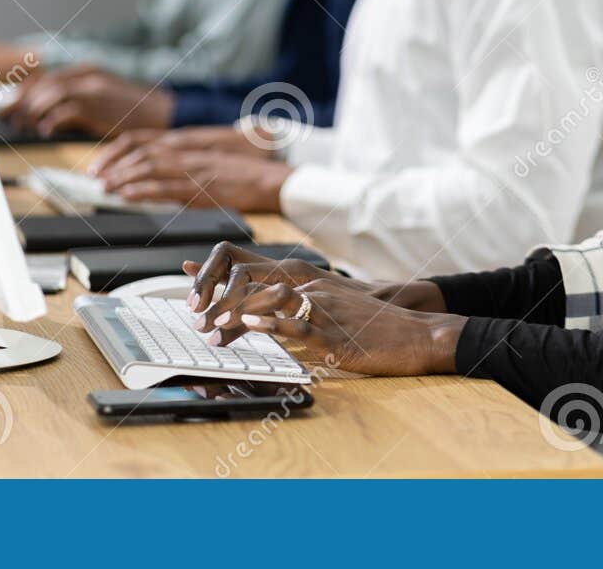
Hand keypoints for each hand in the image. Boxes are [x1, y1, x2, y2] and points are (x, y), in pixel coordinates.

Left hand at [0, 65, 172, 136]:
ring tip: (24, 126)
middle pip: (43, 84)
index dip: (24, 90)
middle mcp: (87, 76)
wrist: (161, 112)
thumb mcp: (103, 95)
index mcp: (87, 70)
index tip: (9, 104)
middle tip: (9, 117)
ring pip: (51, 95)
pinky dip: (51, 121)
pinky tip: (45, 131)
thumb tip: (47, 112)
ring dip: (33, 111)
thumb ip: (79, 97)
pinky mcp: (98, 107)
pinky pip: (66, 112)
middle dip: (21, 101)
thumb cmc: (131, 109)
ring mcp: (93, 90)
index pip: (45, 76)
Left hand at [97, 146, 291, 211]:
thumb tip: (157, 184)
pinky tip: (126, 195)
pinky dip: (142, 191)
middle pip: (140, 152)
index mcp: (186, 145)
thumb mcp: (207, 165)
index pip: (143, 141)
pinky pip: (164, 187)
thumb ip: (183, 169)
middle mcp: (186, 153)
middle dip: (114, 165)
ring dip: (123, 178)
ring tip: (105, 188)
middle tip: (96, 179)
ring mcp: (192, 169)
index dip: (118, 151)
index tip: (102, 164)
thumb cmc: (242, 175)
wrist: (268, 179)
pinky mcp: (199, 187)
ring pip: (148, 168)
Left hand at [196, 274, 463, 376]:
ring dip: (237, 314)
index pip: (256, 269)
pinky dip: (271, 323)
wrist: (414, 333)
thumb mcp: (333, 308)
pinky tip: (250, 324)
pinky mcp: (334, 334)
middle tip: (195, 315)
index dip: (221, 270)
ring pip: (271, 302)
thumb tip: (267, 319)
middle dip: (221, 298)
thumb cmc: (374, 325)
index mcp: (310, 281)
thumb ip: (301, 308)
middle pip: (256, 285)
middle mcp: (313, 288)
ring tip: (212, 324)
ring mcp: (323, 309)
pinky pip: (297, 325)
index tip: (188, 272)